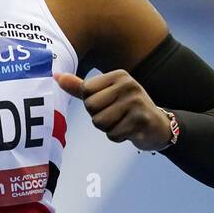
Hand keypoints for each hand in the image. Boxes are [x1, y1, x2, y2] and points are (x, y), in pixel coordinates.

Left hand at [52, 70, 173, 150]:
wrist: (158, 125)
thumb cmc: (126, 108)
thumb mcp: (104, 93)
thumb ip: (79, 86)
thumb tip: (55, 76)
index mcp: (118, 75)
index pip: (86, 91)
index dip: (92, 103)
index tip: (109, 103)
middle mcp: (128, 85)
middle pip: (91, 107)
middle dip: (98, 117)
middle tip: (116, 115)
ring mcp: (136, 102)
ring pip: (100, 122)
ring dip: (108, 128)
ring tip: (122, 122)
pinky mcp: (141, 120)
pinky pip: (113, 134)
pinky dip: (118, 136)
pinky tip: (130, 130)